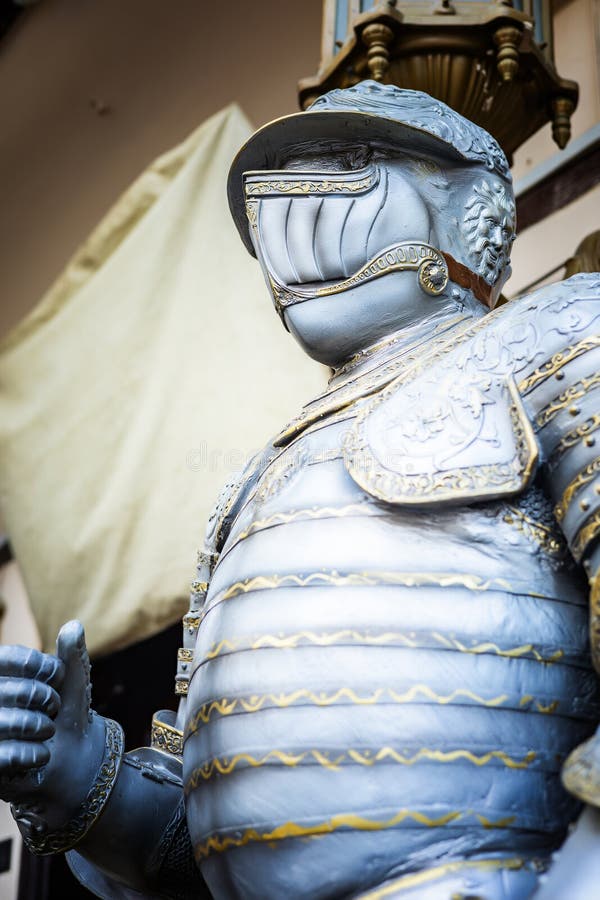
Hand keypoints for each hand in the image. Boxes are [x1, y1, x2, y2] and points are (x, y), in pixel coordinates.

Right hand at [0, 621, 107, 840]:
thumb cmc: (67, 714)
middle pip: (16, 691)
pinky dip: (33, 754)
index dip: (38, 667)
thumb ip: (71, 654)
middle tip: (52, 710)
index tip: (57, 676)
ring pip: (10, 722)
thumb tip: (74, 626)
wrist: (71, 761)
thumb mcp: (72, 682)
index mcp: (1, 675)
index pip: (8, 657)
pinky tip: (42, 755)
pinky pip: (6, 755)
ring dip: (40, 728)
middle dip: (45, 700)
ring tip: (47, 732)